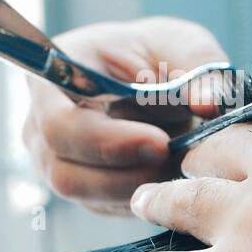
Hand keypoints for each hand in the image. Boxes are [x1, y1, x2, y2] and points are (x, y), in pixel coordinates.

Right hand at [24, 17, 227, 215]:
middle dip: (128, 173)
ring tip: (182, 164)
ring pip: (87, 195)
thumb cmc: (161, 52)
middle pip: (65, 172)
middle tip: (179, 160)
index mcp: (56, 75)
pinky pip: (107, 206)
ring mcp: (56, 160)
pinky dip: (144, 196)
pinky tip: (173, 175)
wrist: (155, 74)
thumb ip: (200, 69)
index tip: (161, 143)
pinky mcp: (83, 189)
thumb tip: (209, 104)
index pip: (60, 124)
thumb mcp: (185, 46)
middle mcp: (42, 123)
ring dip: (139, 186)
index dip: (107, 142)